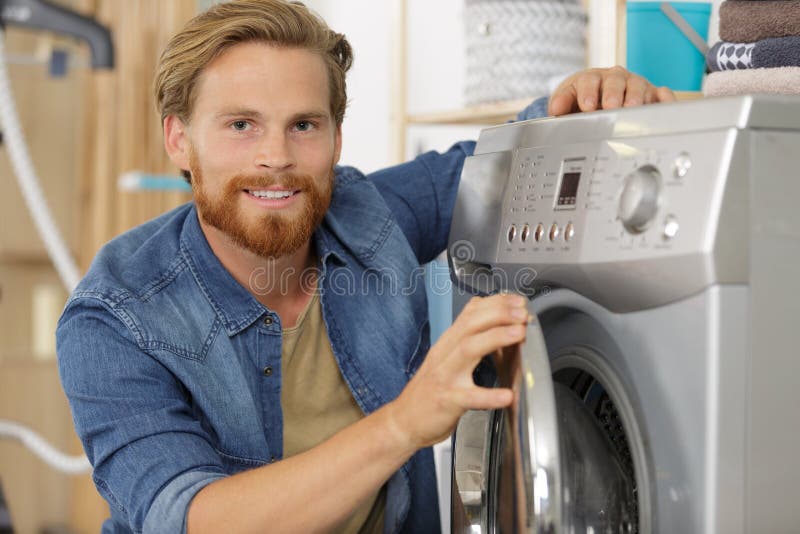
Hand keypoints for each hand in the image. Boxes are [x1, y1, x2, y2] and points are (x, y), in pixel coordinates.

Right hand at [386, 293, 528, 449]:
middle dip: (498, 313)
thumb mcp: (443, 356)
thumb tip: (483, 309)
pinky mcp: (447, 401)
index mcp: (448, 344)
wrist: (403, 421)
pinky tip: (507, 395)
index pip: (470, 314)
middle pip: (470, 325)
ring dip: (496, 338)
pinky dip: (490, 396)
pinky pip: (470, 397)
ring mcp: (446, 377)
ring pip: (469, 349)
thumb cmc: (427, 391)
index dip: (495, 304)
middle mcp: (445, 355)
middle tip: (522, 312)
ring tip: (518, 333)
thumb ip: (463, 334)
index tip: (517, 300)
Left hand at [548, 66, 675, 115]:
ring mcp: (635, 85)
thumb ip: (561, 103)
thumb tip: (555, 109)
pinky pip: (661, 94)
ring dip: (635, 96)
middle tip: (610, 106)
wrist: (597, 95)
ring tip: (632, 107)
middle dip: (613, 94)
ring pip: (638, 86)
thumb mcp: (568, 100)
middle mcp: (615, 79)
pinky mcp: (652, 94)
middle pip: (615, 81)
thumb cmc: (582, 98)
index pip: (589, 81)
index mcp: (592, 78)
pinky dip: (664, 99)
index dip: (588, 93)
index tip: (587, 106)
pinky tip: (664, 105)